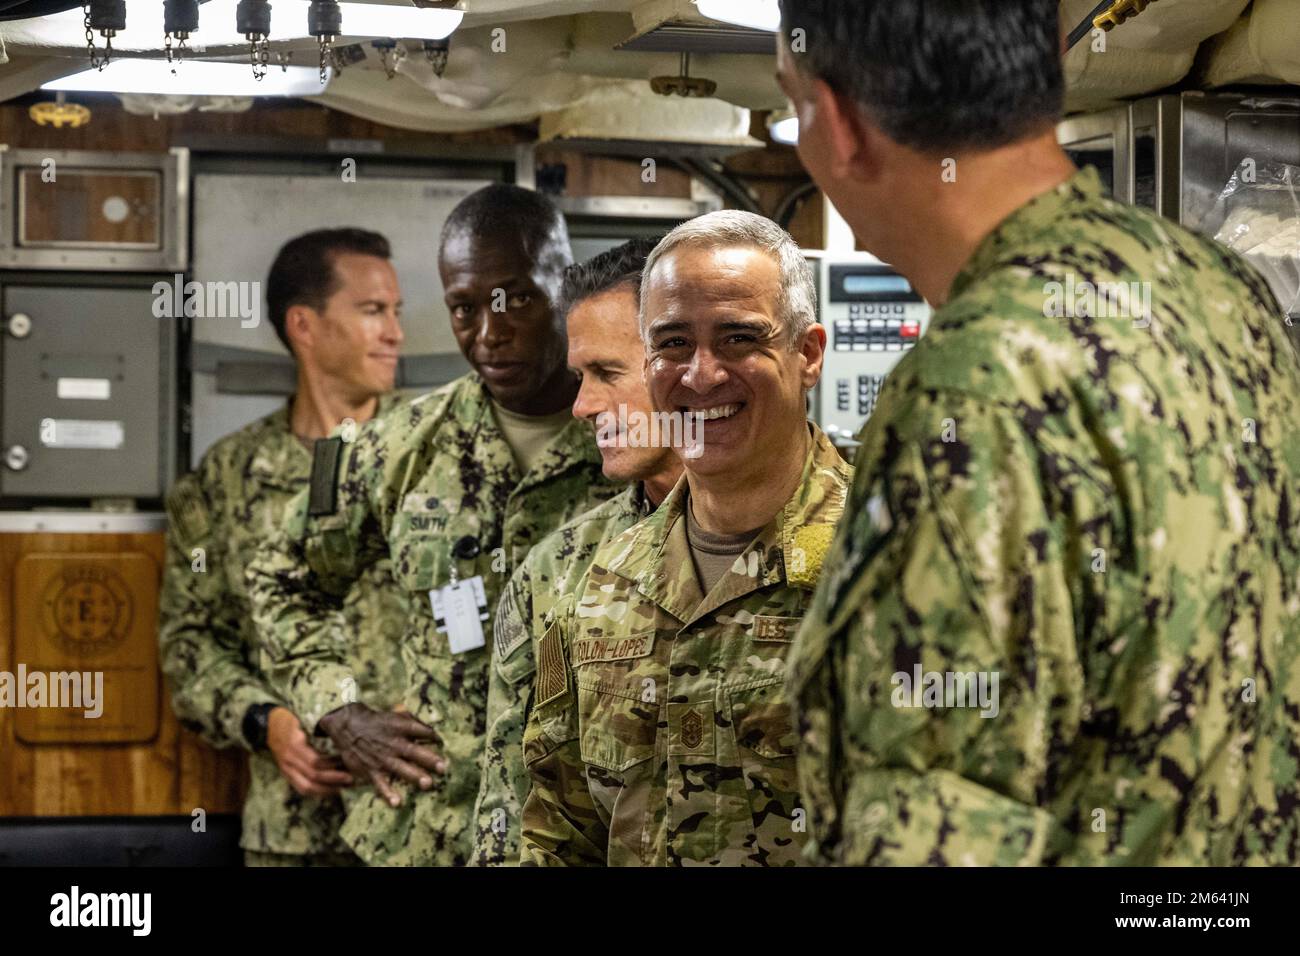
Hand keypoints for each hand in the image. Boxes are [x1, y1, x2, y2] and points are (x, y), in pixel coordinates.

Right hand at [267, 706, 353, 797]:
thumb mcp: (303, 718)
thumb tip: (343, 732)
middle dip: (333, 780)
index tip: (347, 762)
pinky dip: (317, 792)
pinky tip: (331, 789)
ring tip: (343, 787)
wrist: (269, 726)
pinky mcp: (286, 775)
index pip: (314, 762)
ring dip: (326, 790)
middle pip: (312, 777)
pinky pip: (301, 788)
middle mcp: (289, 759)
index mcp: (294, 744)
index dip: (332, 765)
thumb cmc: (292, 719)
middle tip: (351, 778)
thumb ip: (319, 726)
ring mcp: (286, 769)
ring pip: (306, 787)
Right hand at [317, 702, 445, 806]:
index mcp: (401, 727)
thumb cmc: (378, 722)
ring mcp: (383, 758)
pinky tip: (397, 803)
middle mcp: (393, 743)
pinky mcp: (372, 770)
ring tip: (428, 784)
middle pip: (414, 751)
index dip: (434, 737)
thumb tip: (433, 732)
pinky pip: (381, 783)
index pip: (421, 731)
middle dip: (429, 760)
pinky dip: (388, 793)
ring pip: (401, 768)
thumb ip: (414, 723)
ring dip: (414, 776)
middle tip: (443, 767)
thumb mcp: (396, 716)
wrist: (348, 726)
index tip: (444, 743)